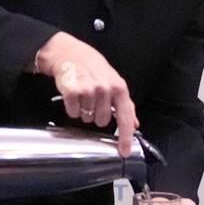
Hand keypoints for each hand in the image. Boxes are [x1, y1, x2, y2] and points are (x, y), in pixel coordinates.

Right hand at [36, 31, 138, 155]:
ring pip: (86, 118)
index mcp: (119, 88)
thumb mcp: (114, 82)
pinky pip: (72, 113)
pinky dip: (72, 108)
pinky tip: (73, 95)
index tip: (124, 151)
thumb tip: (134, 124)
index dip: (125, 137)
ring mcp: (89, 90)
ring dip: (83, 111)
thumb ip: (125, 105)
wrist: (70, 53)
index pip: (125, 117)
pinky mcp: (72, 91)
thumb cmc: (93, 68)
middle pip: (102, 121)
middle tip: (92, 100)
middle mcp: (105, 89)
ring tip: (83, 95)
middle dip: (96, 115)